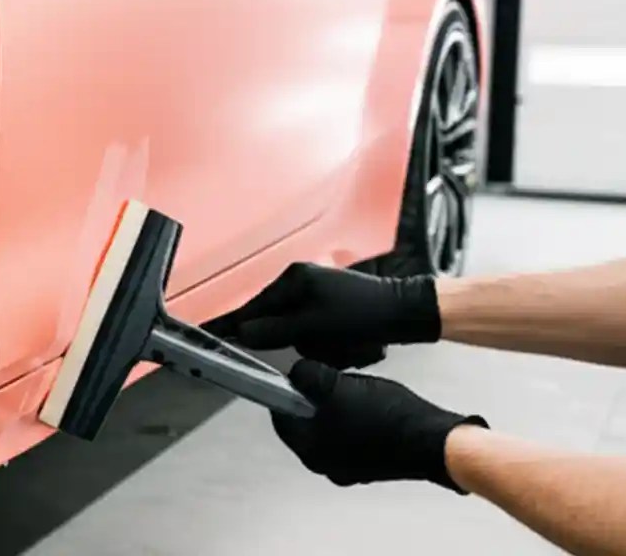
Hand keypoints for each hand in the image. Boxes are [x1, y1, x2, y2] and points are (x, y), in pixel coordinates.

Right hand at [212, 263, 440, 368]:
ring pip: (299, 332)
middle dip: (299, 340)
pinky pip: (318, 332)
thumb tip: (242, 333)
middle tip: (324, 345)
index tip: (219, 338)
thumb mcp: (313, 327)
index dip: (240, 326)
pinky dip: (331, 344)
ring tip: (344, 345)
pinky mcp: (334, 306)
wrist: (405, 312)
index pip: (255, 307)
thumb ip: (274, 330)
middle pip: (278, 322)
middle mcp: (303, 281)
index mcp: (294, 279)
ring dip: (318, 345)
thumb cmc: (362, 315)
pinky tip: (351, 344)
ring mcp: (319, 293)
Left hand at [273, 360, 485, 491]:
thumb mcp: (339, 386)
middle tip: (327, 377)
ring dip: (335, 406)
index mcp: (311, 451)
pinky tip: (370, 402)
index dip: (285, 390)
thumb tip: (297, 372)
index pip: (281, 418)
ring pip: (329, 428)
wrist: (434, 441)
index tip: (294, 374)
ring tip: (352, 387)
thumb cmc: (388, 418)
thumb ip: (309, 377)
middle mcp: (326, 465)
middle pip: (305, 422)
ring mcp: (349, 467)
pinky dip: (355, 418)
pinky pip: (352, 435)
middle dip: (313, 397)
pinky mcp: (370, 464)